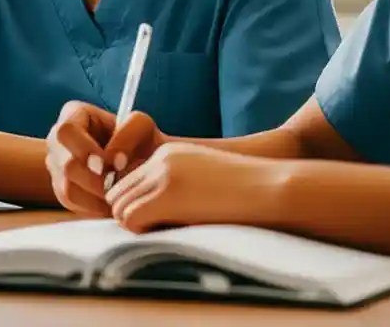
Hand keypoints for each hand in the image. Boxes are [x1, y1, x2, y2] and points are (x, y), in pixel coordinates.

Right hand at [45, 102, 168, 216]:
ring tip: (117, 193)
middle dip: (94, 179)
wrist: (140, 162)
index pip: (66, 131)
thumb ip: (129, 134)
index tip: (110, 164)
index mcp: (73, 115)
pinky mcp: (60, 188)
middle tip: (116, 184)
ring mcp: (56, 165)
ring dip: (95, 195)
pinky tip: (110, 201)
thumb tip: (112, 160)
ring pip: (66, 188)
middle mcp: (58, 140)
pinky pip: (70, 203)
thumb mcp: (142, 127)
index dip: (85, 150)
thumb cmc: (140, 140)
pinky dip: (92, 206)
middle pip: (65, 164)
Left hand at [105, 142, 285, 232]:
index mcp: (168, 153)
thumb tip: (148, 217)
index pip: (128, 183)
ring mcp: (162, 175)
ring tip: (166, 234)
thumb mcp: (203, 180)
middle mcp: (160, 159)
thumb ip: (175, 190)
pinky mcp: (167, 195)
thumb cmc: (247, 194)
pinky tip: (168, 235)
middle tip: (155, 234)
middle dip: (130, 217)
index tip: (154, 225)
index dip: (135, 208)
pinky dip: (141, 234)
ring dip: (136, 227)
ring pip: (120, 208)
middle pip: (117, 194)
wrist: (272, 189)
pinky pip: (130, 220)